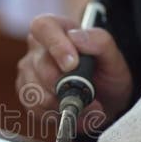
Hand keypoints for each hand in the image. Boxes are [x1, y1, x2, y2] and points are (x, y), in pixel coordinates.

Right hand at [15, 14, 132, 132]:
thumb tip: (75, 38)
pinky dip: (56, 114)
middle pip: (41, 65)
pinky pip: (34, 108)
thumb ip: (99, 41)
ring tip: (85, 106)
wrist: (105, 99)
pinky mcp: (27, 94)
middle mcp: (38, 49)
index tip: (72, 65)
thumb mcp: (113, 56)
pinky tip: (71, 110)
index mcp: (57, 29)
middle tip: (89, 95)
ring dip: (63, 104)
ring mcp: (29, 72)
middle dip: (66, 85)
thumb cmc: (107, 73)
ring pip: (35, 90)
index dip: (55, 45)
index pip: (43, 27)